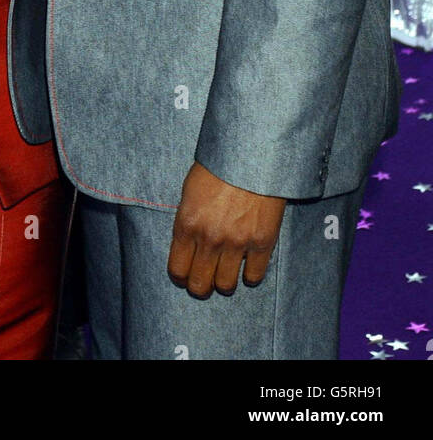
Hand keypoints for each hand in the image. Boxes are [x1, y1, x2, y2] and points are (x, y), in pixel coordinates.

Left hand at [167, 161, 286, 297]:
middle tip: (204, 279)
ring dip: (224, 282)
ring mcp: (237, 242)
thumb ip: (187, 219)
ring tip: (225, 272)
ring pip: (225, 285)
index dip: (180, 276)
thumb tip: (187, 242)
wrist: (252, 154)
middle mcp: (210, 238)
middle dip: (200, 285)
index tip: (184, 274)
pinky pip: (254, 276)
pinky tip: (247, 264)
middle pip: (199, 284)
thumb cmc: (219, 166)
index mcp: (187, 224)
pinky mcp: (262, 242)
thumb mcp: (190, 189)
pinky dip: (250, 275)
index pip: (177, 269)